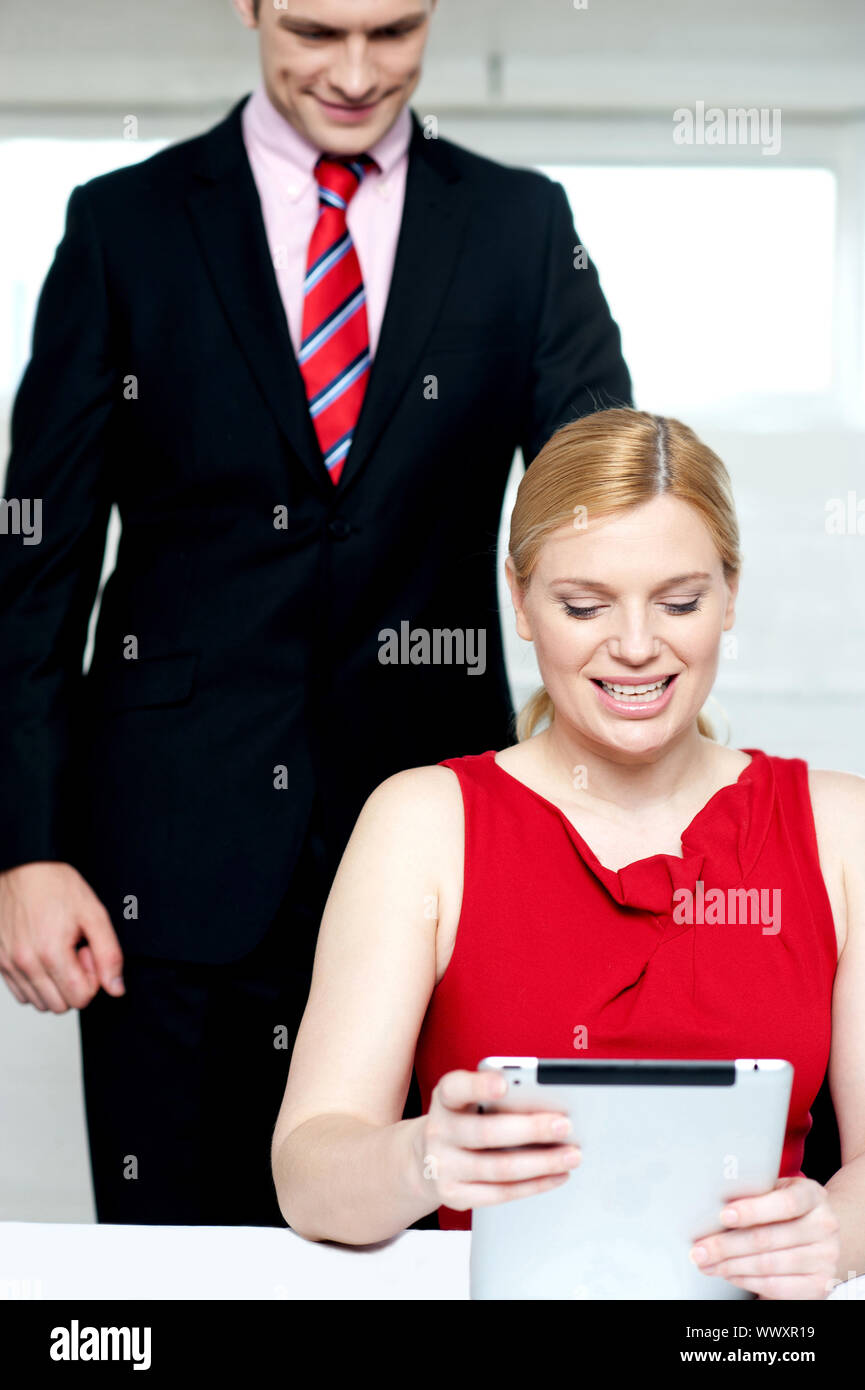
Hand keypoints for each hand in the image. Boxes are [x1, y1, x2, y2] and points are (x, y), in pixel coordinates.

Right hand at [0, 862, 124, 1012]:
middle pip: (61, 1006)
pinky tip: (43, 957)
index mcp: (50, 952)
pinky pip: (22, 993)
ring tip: (59, 952)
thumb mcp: (94, 913)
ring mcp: (8, 965)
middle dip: (75, 984)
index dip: (92, 978)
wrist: (22, 867)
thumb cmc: (56, 885)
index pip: (80, 998)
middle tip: (75, 952)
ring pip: (40, 1003)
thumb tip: (116, 987)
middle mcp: (25, 963)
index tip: (88, 951)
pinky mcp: (0, 963)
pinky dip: (37, 983)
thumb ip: (109, 954)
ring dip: (55, 985)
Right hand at [418, 1067, 581, 1211]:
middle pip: (487, 1132)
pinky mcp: (454, 1195)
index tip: (504, 1085)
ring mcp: (443, 1166)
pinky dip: (534, 1185)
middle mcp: (439, 1131)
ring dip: (542, 1163)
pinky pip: (500, 1194)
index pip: (456, 1088)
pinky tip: (556, 1175)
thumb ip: (498, 1098)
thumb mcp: (470, 1100)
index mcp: (445, 1099)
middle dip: (531, 1130)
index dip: (478, 1086)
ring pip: (500, 1168)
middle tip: (565, 1126)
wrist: (426, 1158)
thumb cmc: (464, 1120)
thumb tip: (549, 1107)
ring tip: (571, 1155)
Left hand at [690, 1176, 841, 1299]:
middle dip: (726, 1246)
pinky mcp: (818, 1285)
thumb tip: (711, 1201)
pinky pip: (776, 1286)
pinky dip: (746, 1281)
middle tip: (700, 1249)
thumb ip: (755, 1193)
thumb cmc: (789, 1208)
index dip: (752, 1210)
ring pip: (768, 1265)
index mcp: (813, 1196)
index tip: (723, 1215)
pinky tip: (729, 1274)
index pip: (785, 1203)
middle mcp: (824, 1226)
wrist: (822, 1233)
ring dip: (731, 1266)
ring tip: (708, 1263)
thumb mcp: (778, 1190)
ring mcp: (824, 1258)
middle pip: (768, 1238)